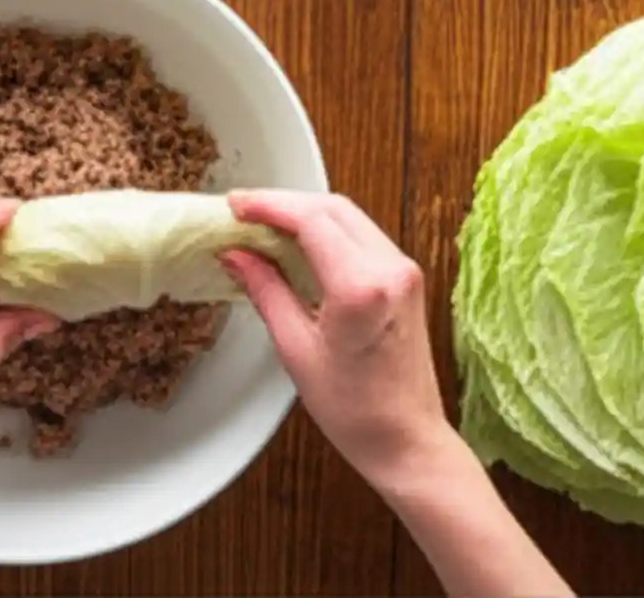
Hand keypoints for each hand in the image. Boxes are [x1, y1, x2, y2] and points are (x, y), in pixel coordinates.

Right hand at [221, 190, 570, 597]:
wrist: (407, 440)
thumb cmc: (355, 410)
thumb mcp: (295, 349)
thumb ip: (266, 291)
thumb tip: (237, 255)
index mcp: (362, 287)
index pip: (311, 220)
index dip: (268, 205)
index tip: (235, 206)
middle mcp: (391, 269)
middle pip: (332, 208)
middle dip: (284, 203)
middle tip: (242, 211)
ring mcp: (404, 271)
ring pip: (349, 217)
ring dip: (305, 214)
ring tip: (263, 225)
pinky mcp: (406, 279)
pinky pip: (362, 237)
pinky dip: (326, 231)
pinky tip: (297, 244)